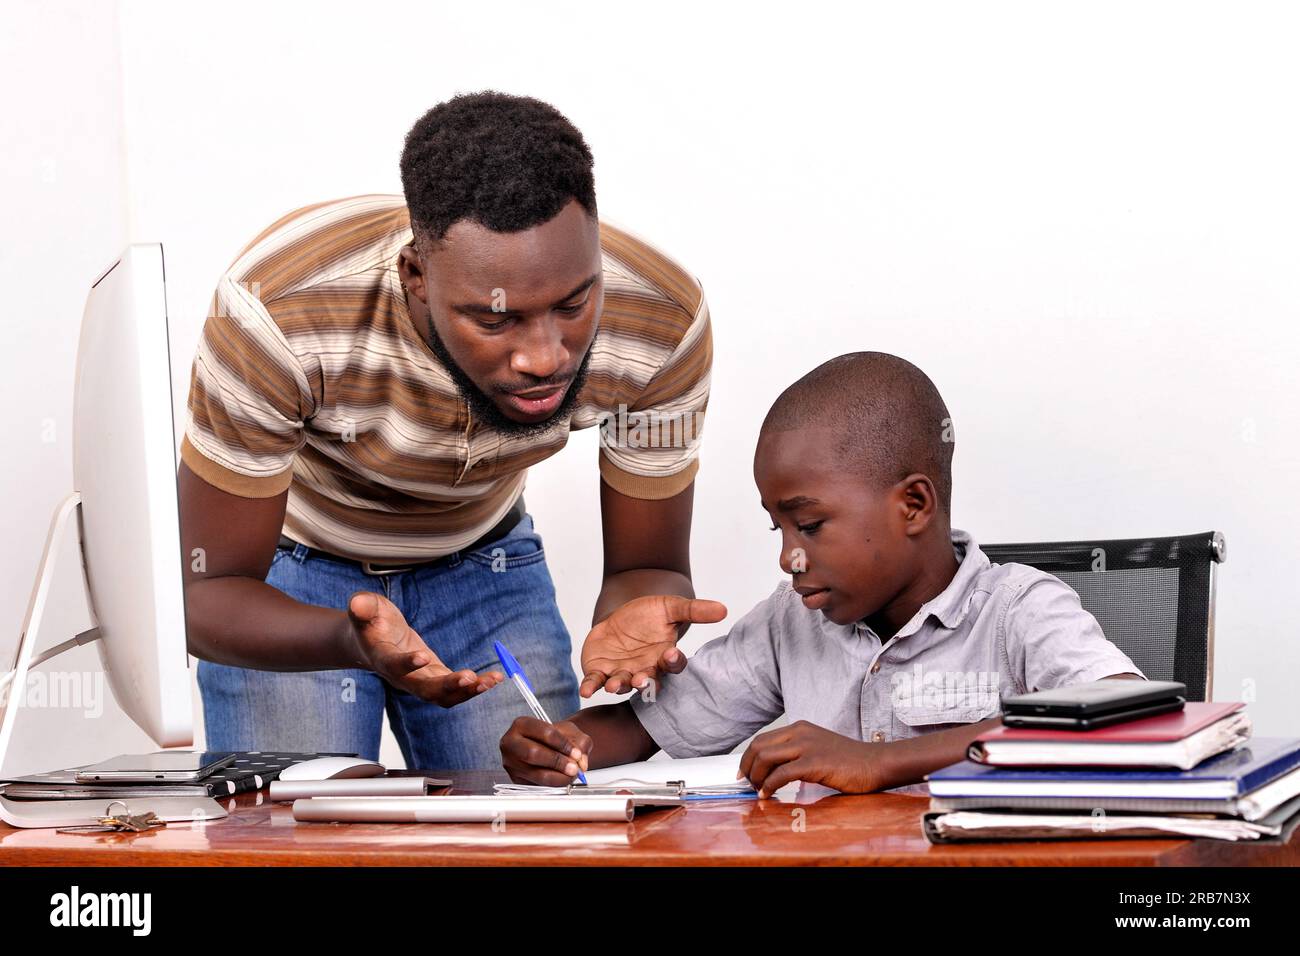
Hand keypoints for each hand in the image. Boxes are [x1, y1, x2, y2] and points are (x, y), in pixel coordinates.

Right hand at [345, 591, 502, 705]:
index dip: (407, 664)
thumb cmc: (369, 621)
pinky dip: (475, 685)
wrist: (371, 640)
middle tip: (469, 677)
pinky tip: (494, 678)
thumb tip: (357, 603)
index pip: (394, 666)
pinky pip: (455, 689)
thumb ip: (362, 607)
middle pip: (425, 690)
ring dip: (468, 691)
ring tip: (491, 680)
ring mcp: (420, 681)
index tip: (422, 656)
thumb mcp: (365, 608)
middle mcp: (402, 677)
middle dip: (448, 686)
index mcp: (383, 659)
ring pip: (444, 696)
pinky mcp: (434, 678)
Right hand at [500, 717, 592, 785]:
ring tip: (572, 774)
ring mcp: (511, 763)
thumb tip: (581, 762)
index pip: (544, 732)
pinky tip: (563, 778)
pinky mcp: (516, 779)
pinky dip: (554, 784)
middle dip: (557, 761)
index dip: (563, 744)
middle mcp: (510, 743)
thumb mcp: (570, 732)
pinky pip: (537, 784)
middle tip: (574, 767)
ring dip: (558, 776)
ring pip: (535, 773)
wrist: (547, 746)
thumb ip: (580, 743)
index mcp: (521, 724)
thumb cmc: (555, 737)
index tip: (577, 753)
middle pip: (533, 753)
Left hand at [579, 595, 726, 697]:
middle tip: (642, 680)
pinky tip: (586, 691)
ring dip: (618, 685)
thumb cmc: (650, 615)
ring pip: (622, 684)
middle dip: (644, 681)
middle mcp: (644, 670)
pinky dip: (591, 687)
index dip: (672, 661)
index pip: (672, 664)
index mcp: (664, 658)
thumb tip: (723, 609)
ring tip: (615, 684)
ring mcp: (621, 673)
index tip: (671, 654)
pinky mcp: (600, 672)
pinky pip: (595, 682)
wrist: (621, 618)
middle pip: (647, 680)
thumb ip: (694, 610)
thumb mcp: (671, 607)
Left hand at [738, 720, 881, 797]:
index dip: (748, 757)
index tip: (744, 773)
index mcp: (799, 728)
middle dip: (747, 767)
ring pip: (766, 758)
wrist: (875, 763)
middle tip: (747, 784)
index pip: (762, 739)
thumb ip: (796, 752)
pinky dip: (769, 786)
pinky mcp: (815, 763)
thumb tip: (772, 769)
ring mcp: (807, 746)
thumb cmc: (848, 761)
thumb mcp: (817, 747)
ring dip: (756, 777)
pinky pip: (781, 774)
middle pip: (758, 746)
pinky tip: (768, 795)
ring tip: (758, 791)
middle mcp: (800, 732)